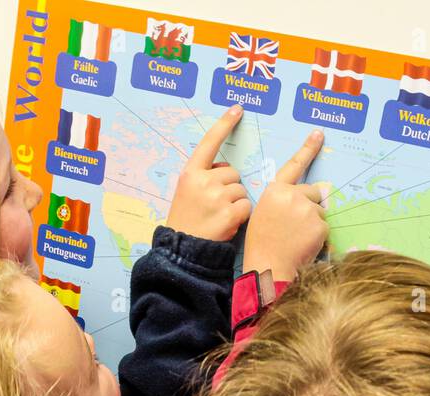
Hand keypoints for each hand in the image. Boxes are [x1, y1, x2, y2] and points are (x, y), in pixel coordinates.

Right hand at [165, 105, 251, 241]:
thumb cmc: (187, 223)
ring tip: (220, 217)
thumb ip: (204, 178)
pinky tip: (227, 224)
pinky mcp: (229, 212)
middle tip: (217, 206)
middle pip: (233, 173)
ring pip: (241, 190)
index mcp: (190, 173)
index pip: (209, 142)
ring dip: (236, 203)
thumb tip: (226, 170)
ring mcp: (216, 196)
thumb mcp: (186, 193)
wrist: (182, 252)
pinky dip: (241, 216)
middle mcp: (203, 181)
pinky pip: (246, 206)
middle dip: (230, 187)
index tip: (238, 109)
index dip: (224, 124)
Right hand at [243, 130, 327, 282]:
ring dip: (312, 222)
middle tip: (293, 227)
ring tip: (295, 238)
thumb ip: (282, 200)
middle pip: (313, 192)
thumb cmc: (263, 243)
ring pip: (319, 211)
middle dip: (309, 206)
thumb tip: (303, 197)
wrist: (268, 267)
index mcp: (275, 190)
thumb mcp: (264, 213)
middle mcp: (292, 195)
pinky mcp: (318, 225)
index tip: (319, 134)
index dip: (308, 148)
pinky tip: (303, 245)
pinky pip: (324, 227)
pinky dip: (317, 236)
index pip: (295, 165)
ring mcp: (307, 210)